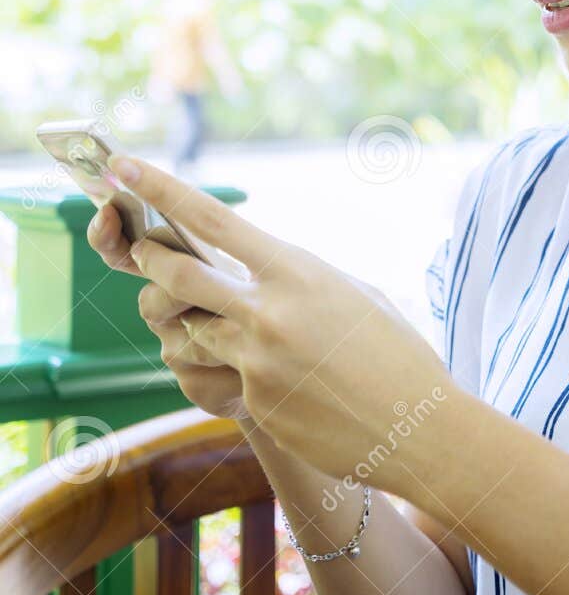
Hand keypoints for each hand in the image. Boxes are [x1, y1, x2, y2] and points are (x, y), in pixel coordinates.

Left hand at [105, 154, 457, 498]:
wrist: (419, 429)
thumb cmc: (397, 353)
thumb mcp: (355, 293)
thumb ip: (298, 278)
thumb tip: (264, 268)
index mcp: (296, 271)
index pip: (213, 220)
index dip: (161, 189)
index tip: (125, 166)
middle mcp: (267, 312)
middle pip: (176, 278)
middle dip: (152, 262)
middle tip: (144, 253)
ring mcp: (255, 361)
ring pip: (190, 334)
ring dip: (199, 328)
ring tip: (241, 334)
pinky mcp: (252, 403)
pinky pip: (221, 379)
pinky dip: (241, 375)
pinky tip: (291, 387)